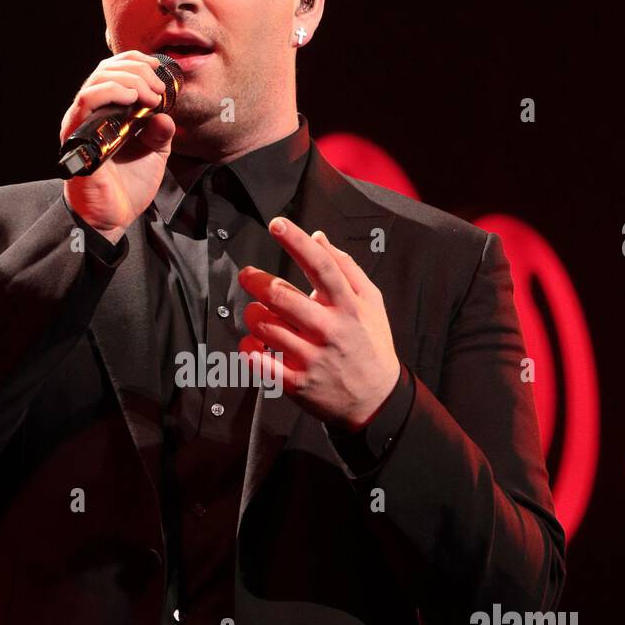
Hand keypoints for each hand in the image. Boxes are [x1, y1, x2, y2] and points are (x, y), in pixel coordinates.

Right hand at [59, 51, 176, 240]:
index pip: (114, 71)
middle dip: (138, 70)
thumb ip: (161, 131)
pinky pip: (87, 101)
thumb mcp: (154, 154)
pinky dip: (111, 92)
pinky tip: (132, 98)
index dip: (137, 62)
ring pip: (98, 80)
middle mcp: (91, 113)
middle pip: (107, 69)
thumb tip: (165, 113)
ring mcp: (81, 123)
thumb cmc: (128, 187)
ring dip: (129, 79)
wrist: (114, 218)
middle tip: (159, 88)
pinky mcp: (76, 135)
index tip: (161, 71)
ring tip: (150, 94)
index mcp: (107, 112)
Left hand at [238, 220, 400, 428]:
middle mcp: (329, 329)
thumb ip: (346, 268)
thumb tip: (318, 238)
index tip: (277, 224)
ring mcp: (312, 358)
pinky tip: (251, 343)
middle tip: (247, 275)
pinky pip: (260, 362)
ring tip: (256, 312)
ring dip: (253, 315)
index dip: (296, 242)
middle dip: (257, 280)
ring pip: (266, 327)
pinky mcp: (297, 383)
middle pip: (282, 297)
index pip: (320, 266)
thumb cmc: (371, 344)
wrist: (376, 400)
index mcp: (347, 306)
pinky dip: (249, 349)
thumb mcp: (371, 303)